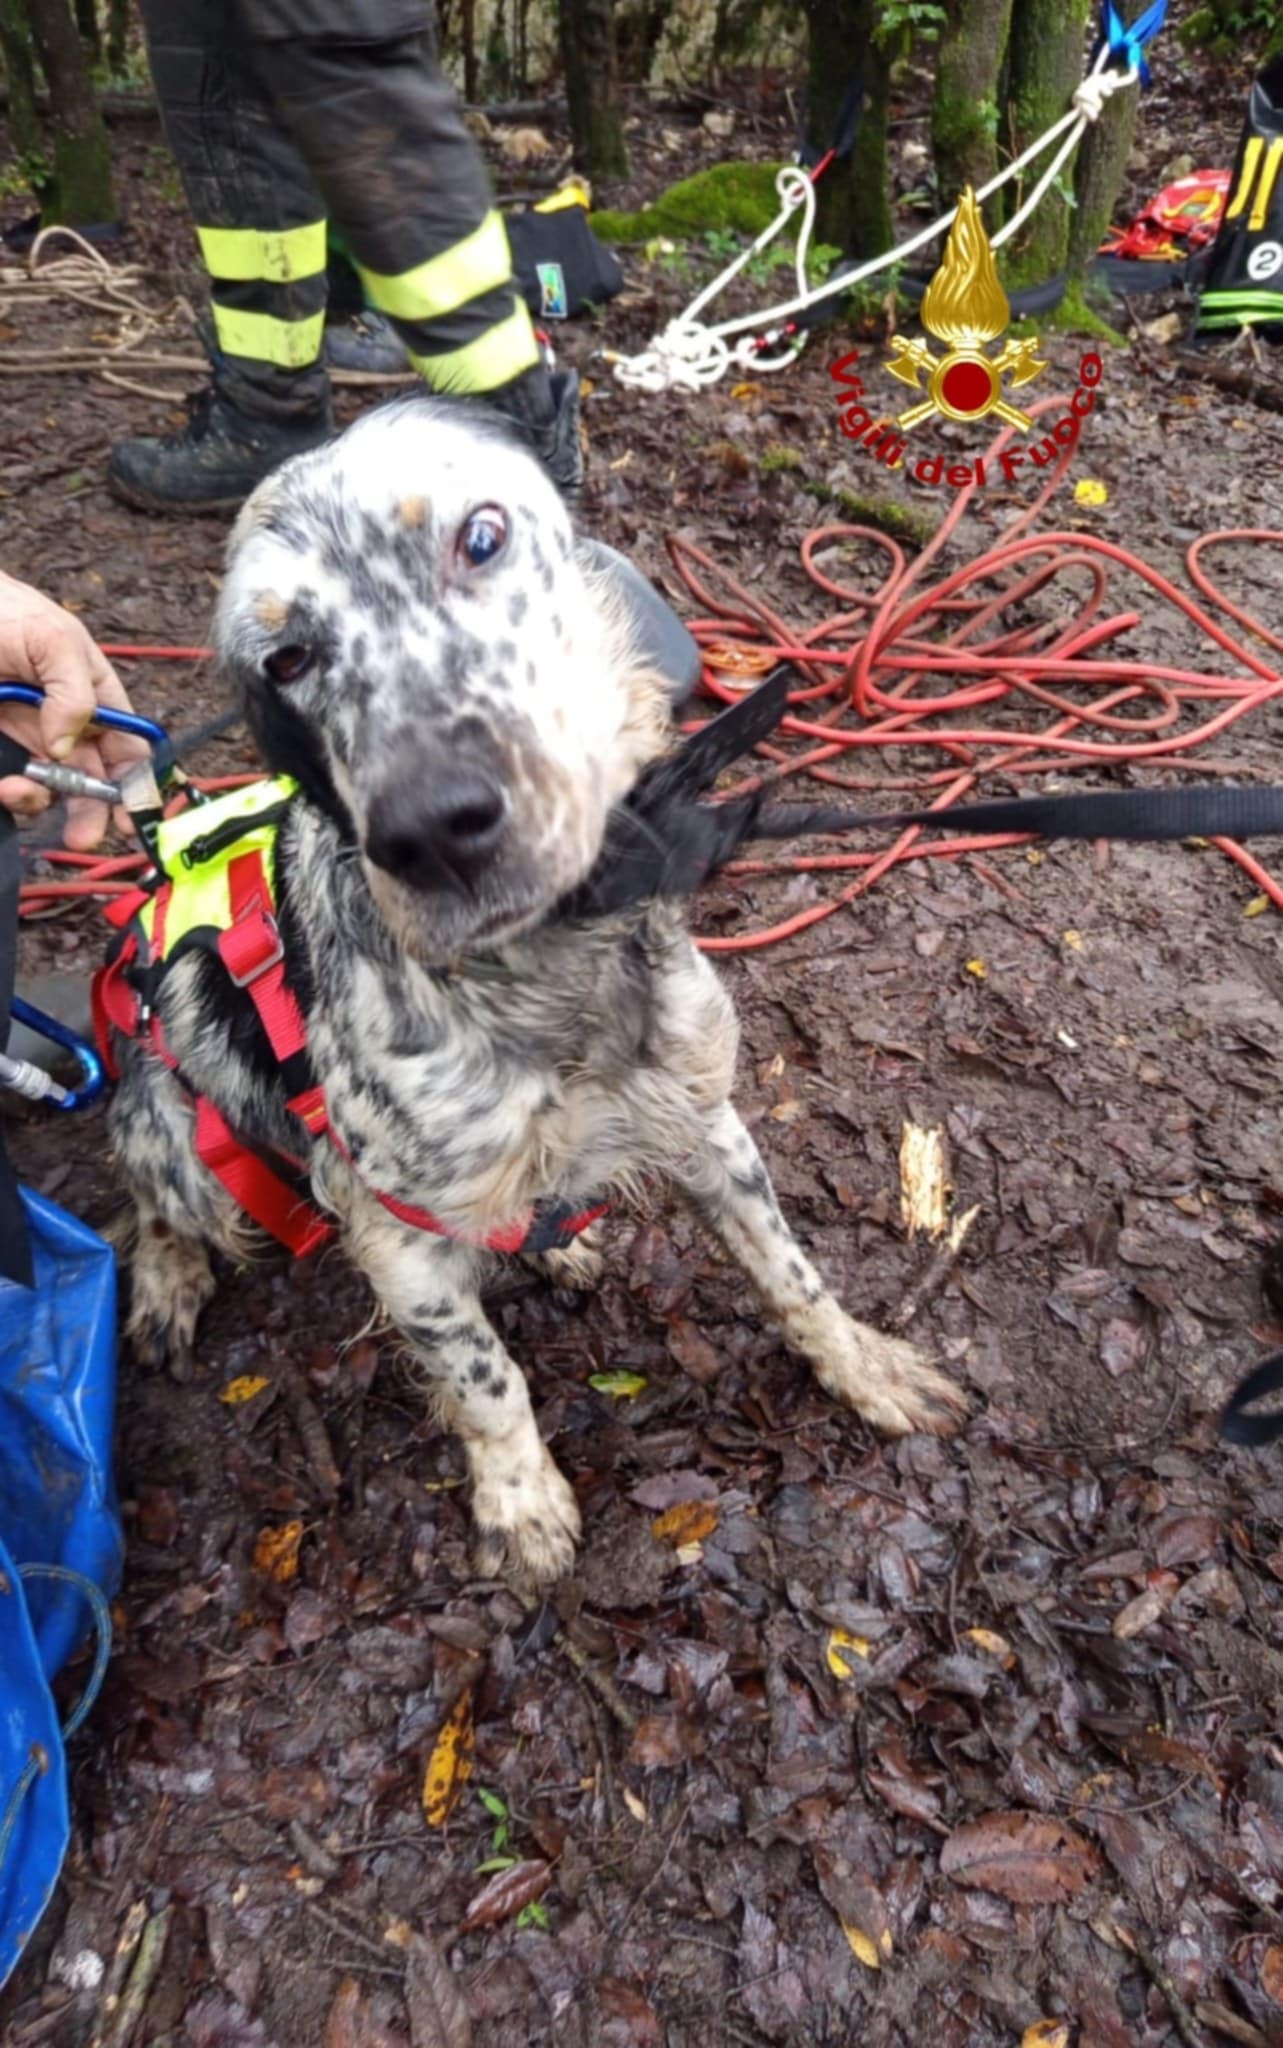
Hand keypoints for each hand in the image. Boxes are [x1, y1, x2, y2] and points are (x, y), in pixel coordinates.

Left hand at [0, 573, 146, 848]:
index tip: (133, 815)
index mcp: (97, 699)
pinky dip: (10, 795)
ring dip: (39, 801)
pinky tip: (3, 785)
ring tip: (17, 791)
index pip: (130, 751)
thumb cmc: (5, 610)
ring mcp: (30, 741)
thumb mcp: (54, 639)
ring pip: (49, 791)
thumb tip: (65, 747)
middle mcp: (67, 727)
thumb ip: (75, 694)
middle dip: (93, 815)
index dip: (139, 786)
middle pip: (94, 783)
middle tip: (84, 836)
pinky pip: (11, 786)